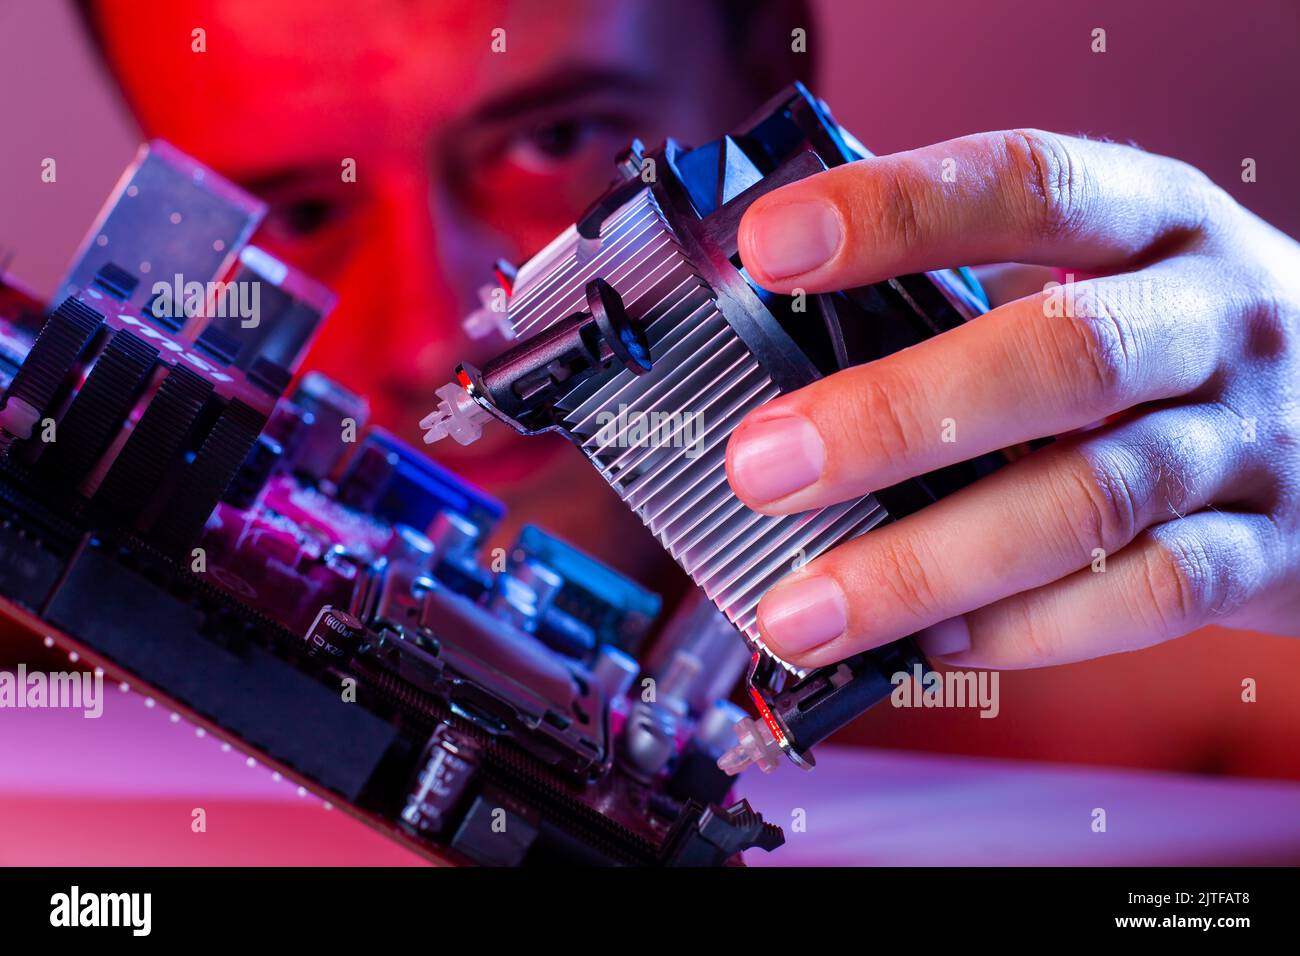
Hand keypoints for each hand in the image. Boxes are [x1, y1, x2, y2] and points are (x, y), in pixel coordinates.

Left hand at [724, 130, 1299, 669]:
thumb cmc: (1178, 341)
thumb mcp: (1107, 274)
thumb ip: (974, 300)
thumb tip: (791, 354)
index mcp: (1154, 223)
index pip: (1024, 186)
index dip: (896, 210)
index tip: (770, 246)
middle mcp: (1210, 319)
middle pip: (1060, 358)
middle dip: (895, 417)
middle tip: (764, 465)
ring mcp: (1248, 439)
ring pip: (1090, 501)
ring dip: (926, 563)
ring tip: (804, 608)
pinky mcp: (1267, 549)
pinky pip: (1142, 598)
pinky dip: (1023, 628)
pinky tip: (930, 643)